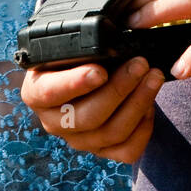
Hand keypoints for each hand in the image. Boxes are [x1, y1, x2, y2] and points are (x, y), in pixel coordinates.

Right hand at [20, 56, 164, 163]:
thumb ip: (79, 47)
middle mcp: (53, 122)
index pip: (49, 92)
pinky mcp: (102, 151)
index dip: (75, 83)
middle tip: (140, 64)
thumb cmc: (76, 56)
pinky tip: (150, 104)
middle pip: (87, 117)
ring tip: (154, 77)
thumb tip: (109, 39)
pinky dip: (143, 127)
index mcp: (36, 93)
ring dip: (138, 102)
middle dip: (119, 89)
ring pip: (111, 133)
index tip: (100, 70)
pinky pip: (127, 151)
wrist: (84, 74)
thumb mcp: (68, 46)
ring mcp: (79, 140)